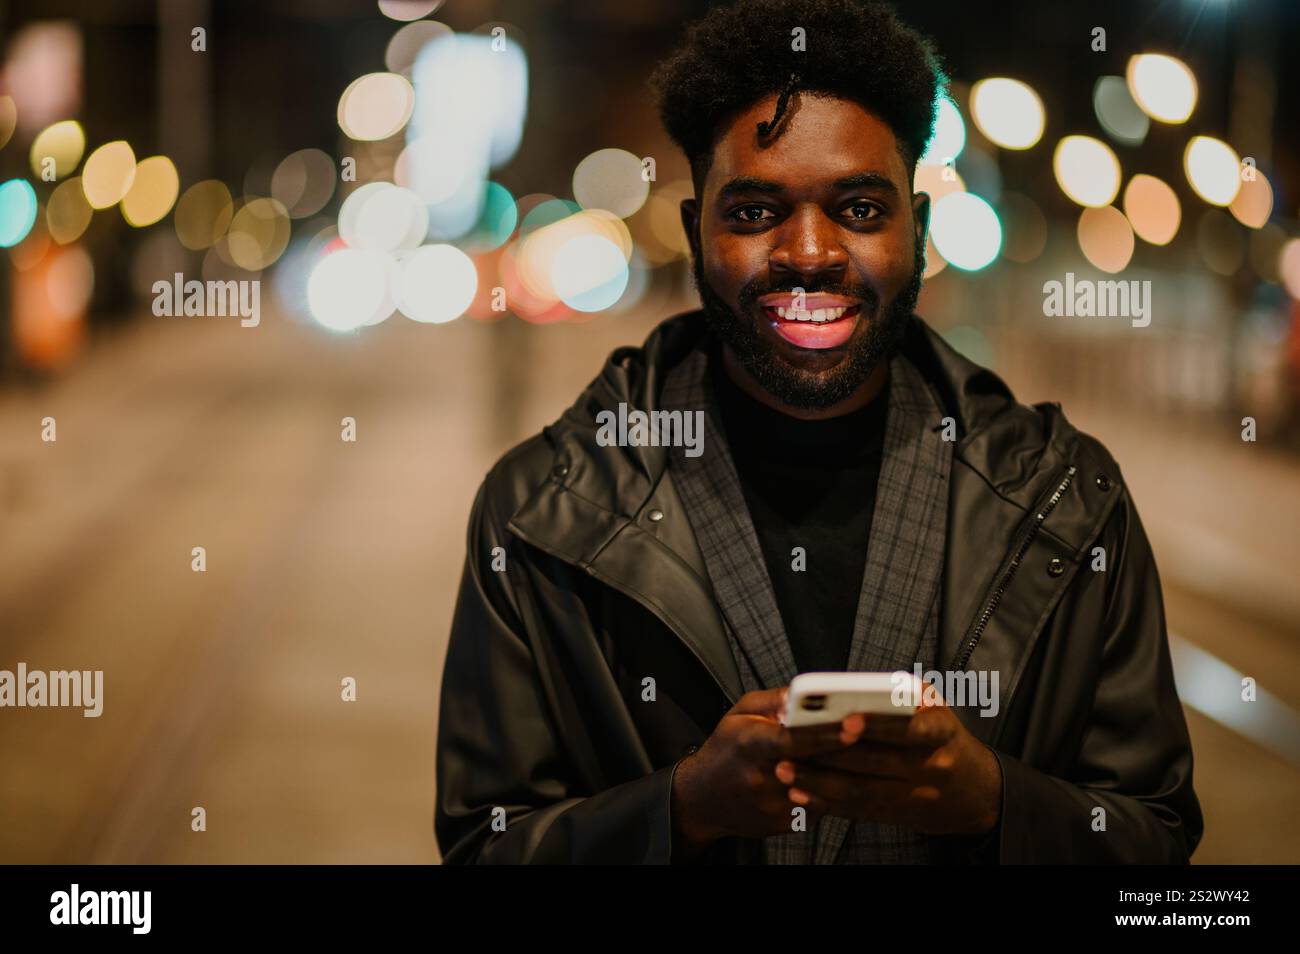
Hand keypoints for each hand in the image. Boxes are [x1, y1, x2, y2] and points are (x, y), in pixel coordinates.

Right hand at [670, 688, 857, 853]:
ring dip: (849, 775)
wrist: (701, 798)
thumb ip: (772, 700)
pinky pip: (819, 807)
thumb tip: (802, 694)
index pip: (792, 740)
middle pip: (814, 767)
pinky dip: (835, 792)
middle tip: (879, 739)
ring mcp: (773, 805)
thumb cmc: (725, 749)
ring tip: (873, 757)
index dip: (825, 733)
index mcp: (749, 744)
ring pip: (822, 791)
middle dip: (849, 753)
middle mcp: (760, 777)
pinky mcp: (783, 823)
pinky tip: (849, 778)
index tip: (854, 725)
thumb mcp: (739, 713)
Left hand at [773, 692, 1002, 835]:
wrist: (972, 792)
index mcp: (941, 734)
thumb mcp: (937, 707)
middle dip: (831, 752)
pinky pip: (856, 810)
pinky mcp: (893, 814)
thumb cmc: (943, 736)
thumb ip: (905, 693)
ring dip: (819, 781)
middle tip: (793, 741)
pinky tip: (797, 793)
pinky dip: (824, 802)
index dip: (878, 725)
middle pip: (875, 763)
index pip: (909, 729)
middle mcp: (928, 768)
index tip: (846, 718)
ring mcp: (911, 796)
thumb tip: (866, 686)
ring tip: (785, 769)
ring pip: (860, 791)